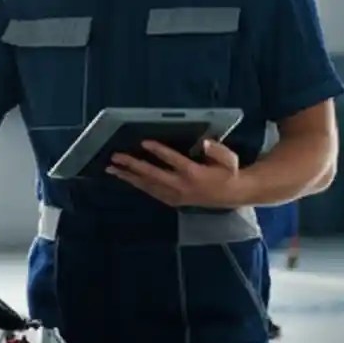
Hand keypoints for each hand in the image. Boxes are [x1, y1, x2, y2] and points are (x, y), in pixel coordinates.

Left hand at [106, 139, 244, 208]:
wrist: (231, 195)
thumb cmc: (228, 172)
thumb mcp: (229, 159)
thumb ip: (217, 150)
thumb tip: (204, 142)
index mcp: (195, 173)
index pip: (173, 160)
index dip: (159, 151)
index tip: (144, 142)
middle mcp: (181, 186)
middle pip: (153, 174)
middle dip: (133, 165)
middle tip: (116, 157)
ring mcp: (175, 195)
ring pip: (148, 185)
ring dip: (129, 177)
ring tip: (112, 168)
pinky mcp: (172, 200)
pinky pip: (151, 192)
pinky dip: (137, 184)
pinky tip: (126, 178)